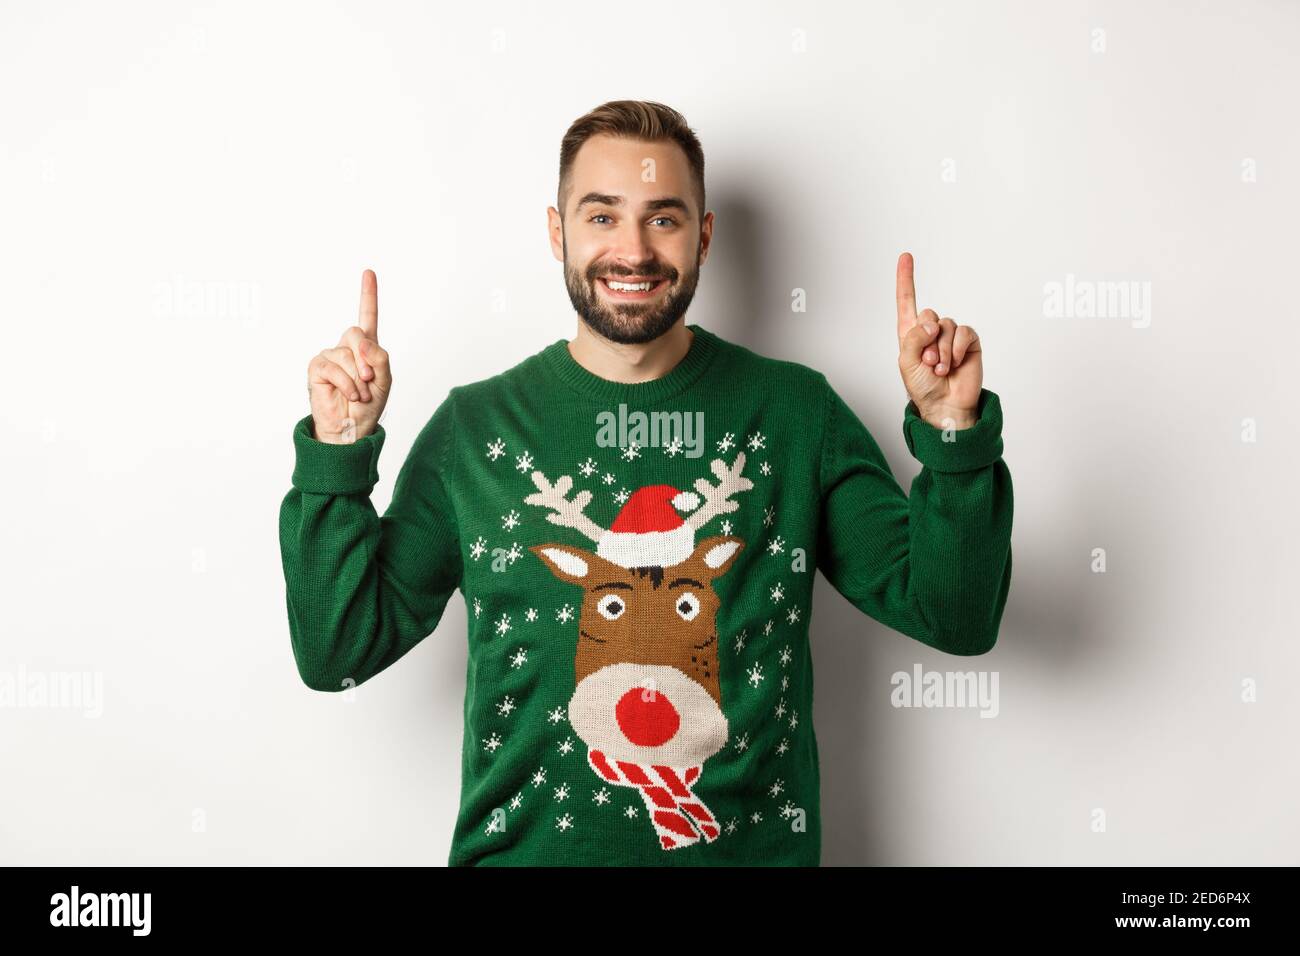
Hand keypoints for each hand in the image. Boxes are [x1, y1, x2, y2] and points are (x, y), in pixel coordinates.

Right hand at [307, 269, 391, 443]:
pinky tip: (350, 395)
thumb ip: (380, 358)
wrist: (352, 429)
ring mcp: (330, 357)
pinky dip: (348, 384)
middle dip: (366, 357)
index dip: (368, 294)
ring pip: (347, 353)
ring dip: (359, 378)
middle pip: (356, 332)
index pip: (367, 316)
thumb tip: (363, 344)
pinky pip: (334, 367)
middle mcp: (347, 348)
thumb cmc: (368, 406)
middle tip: (369, 379)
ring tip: (359, 394)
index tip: (368, 272)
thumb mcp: (385, 380)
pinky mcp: (317, 368)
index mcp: (366, 349)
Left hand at [895, 252, 982, 428]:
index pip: (907, 301)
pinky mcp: (968, 342)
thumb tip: (931, 323)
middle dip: (927, 340)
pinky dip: (956, 349)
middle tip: (928, 363)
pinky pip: (963, 332)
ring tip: (940, 369)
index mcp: (911, 334)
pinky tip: (954, 364)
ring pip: (946, 325)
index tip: (906, 256)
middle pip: (929, 313)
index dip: (906, 279)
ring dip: (941, 350)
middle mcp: (931, 331)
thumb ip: (914, 338)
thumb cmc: (923, 387)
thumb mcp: (907, 362)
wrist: (945, 405)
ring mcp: (950, 336)